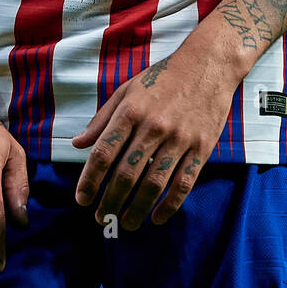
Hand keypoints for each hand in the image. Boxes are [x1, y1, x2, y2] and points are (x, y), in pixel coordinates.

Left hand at [71, 41, 239, 228]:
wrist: (208, 64)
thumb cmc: (163, 77)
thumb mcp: (127, 90)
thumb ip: (102, 119)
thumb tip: (78, 144)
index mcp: (131, 110)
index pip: (104, 152)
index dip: (90, 180)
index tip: (82, 199)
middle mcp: (154, 126)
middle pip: (126, 174)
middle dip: (110, 201)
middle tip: (101, 218)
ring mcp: (179, 138)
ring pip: (154, 184)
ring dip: (137, 209)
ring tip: (126, 223)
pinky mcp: (201, 148)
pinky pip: (183, 184)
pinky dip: (169, 206)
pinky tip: (157, 217)